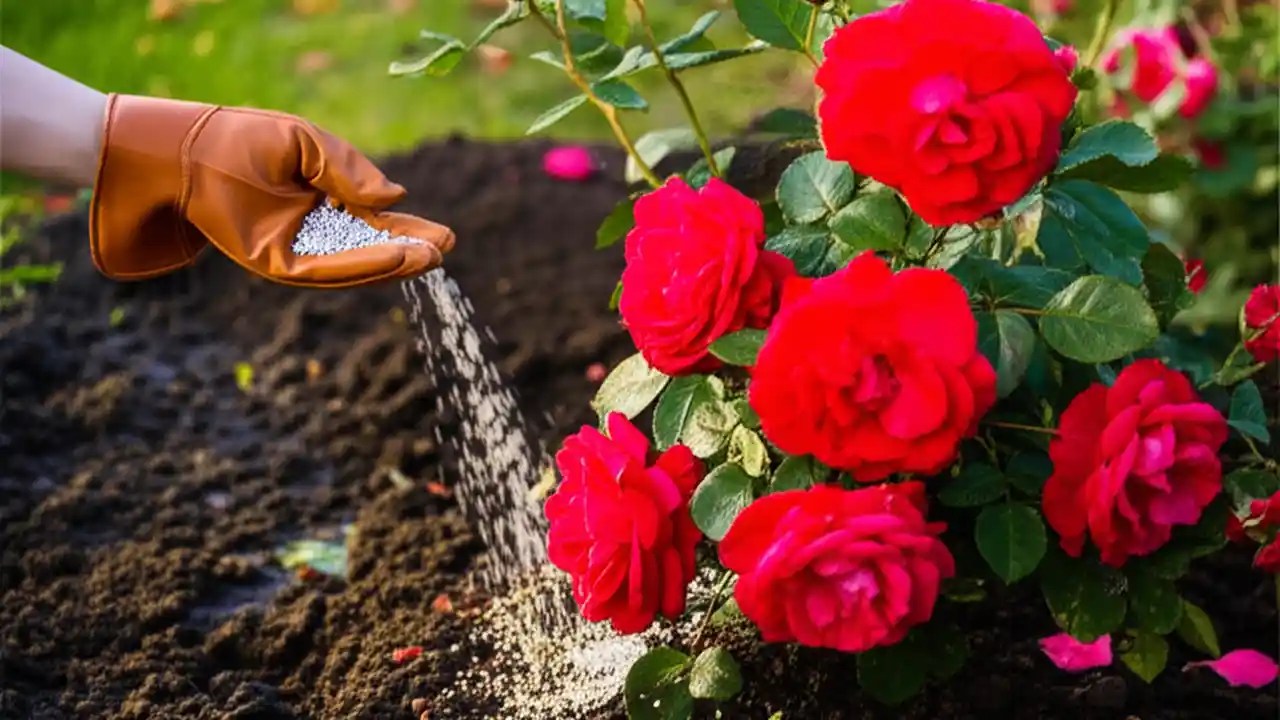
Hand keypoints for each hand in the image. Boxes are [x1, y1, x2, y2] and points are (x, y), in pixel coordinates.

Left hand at [90, 94, 453, 287]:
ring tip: (430, 258)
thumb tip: (395, 200)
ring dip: (394, 264)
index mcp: (322, 201)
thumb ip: (351, 171)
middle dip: (408, 251)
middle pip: (370, 247)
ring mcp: (296, 251)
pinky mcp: (278, 265)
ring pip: (355, 265)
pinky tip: (395, 259)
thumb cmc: (239, 139)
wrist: (182, 153)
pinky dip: (363, 267)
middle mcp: (312, 231)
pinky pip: (329, 271)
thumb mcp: (308, 144)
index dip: (408, 229)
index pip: (374, 220)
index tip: (443, 236)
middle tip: (446, 251)